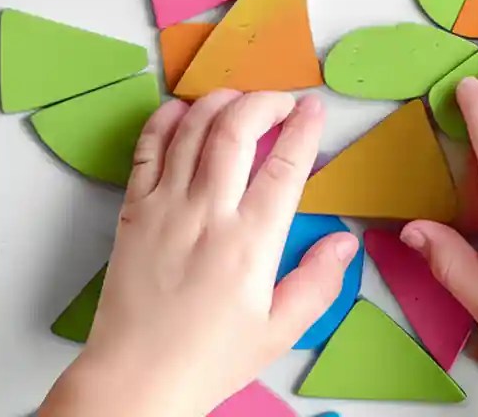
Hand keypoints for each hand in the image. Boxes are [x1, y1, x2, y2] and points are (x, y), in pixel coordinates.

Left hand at [39, 91, 358, 416]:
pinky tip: (181, 112)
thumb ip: (316, 283)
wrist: (136, 379)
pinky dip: (165, 122)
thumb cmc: (205, 360)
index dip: (304, 128)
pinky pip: (148, 151)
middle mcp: (207, 216)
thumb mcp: (278, 331)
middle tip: (280, 100)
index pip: (285, 166)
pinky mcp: (133, 213)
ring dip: (218, 102)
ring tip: (238, 98)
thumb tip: (343, 243)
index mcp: (250, 244)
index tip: (314, 109)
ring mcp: (165, 209)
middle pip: (237, 130)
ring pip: (193, 130)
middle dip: (264, 101)